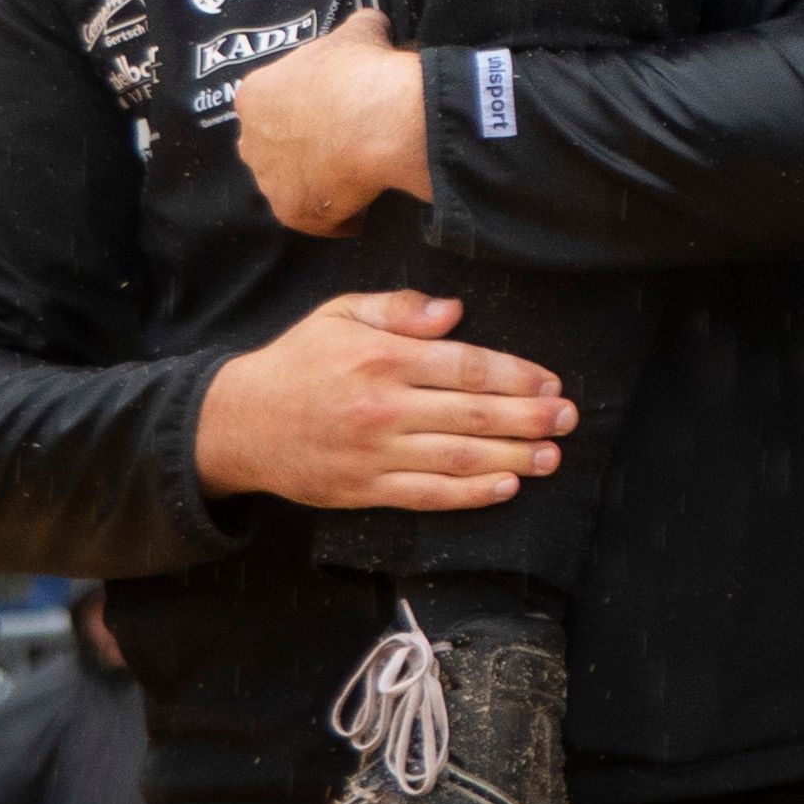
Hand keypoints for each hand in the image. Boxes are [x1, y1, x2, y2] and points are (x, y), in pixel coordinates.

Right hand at [191, 291, 570, 513]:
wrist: (234, 424)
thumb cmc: (297, 363)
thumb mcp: (339, 314)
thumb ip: (398, 309)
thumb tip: (454, 310)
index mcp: (383, 359)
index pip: (468, 368)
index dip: (518, 378)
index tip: (552, 384)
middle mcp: (383, 407)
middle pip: (473, 415)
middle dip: (529, 419)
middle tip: (569, 420)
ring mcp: (373, 453)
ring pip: (457, 458)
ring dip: (512, 459)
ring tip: (551, 457)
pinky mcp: (362, 489)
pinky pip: (426, 495)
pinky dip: (469, 494)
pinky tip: (504, 488)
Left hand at [236, 8, 430, 235]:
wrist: (377, 119)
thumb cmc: (361, 70)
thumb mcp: (360, 32)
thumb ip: (355, 28)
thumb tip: (369, 23)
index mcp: (255, 94)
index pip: (274, 102)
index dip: (309, 104)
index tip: (338, 106)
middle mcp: (250, 140)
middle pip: (276, 145)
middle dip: (305, 145)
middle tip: (347, 139)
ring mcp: (268, 179)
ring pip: (292, 182)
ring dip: (319, 181)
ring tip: (357, 175)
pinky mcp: (292, 212)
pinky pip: (318, 218)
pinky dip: (340, 216)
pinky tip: (365, 206)